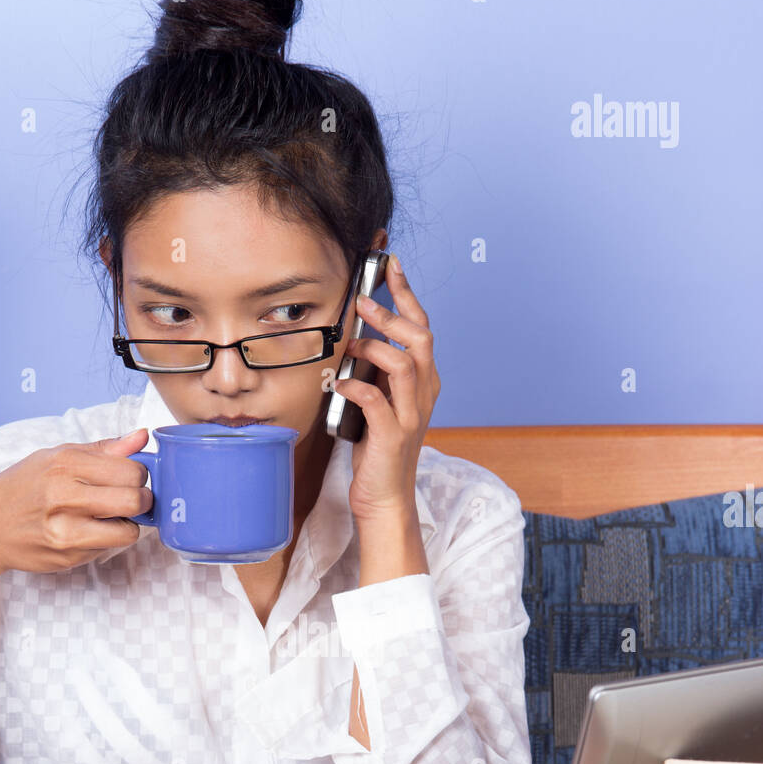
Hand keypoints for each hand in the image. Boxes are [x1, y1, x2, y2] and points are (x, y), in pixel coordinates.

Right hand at [0, 429, 153, 575]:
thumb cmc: (22, 488)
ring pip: (128, 531)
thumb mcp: (55, 457)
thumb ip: (103, 450)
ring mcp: (66, 529)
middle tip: (131, 499)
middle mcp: (64, 495)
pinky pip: (109, 548)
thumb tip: (142, 437)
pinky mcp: (67, 555)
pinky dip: (108, 539)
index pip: (130, 470)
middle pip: (135, 500)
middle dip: (142, 500)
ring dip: (128, 524)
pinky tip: (90, 530)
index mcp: (64, 463)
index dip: (139, 475)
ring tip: (111, 517)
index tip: (130, 477)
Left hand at [334, 254, 440, 522]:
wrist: (384, 496)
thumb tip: (355, 337)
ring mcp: (411, 415)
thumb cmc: (378, 449)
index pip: (421, 328)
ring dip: (374, 348)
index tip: (390, 267)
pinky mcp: (393, 435)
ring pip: (403, 364)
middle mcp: (424, 393)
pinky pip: (376, 401)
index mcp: (423, 381)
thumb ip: (377, 373)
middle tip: (363, 301)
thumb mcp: (381, 402)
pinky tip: (339, 385)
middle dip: (391, 314)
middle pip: (420, 339)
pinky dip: (355, 387)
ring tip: (349, 346)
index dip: (407, 295)